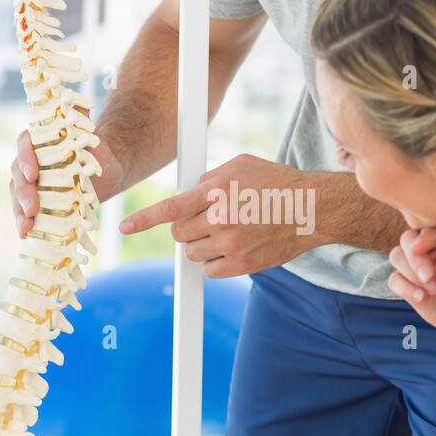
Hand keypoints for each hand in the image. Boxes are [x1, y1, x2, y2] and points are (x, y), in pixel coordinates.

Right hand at [9, 127, 123, 236]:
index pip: (24, 145)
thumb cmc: (95, 152)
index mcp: (38, 142)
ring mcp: (29, 184)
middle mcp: (28, 162)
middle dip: (23, 192)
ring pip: (16, 196)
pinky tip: (25, 234)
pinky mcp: (34, 202)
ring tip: (26, 226)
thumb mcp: (91, 137)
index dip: (25, 159)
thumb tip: (79, 103)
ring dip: (19, 212)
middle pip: (17, 174)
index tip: (33, 174)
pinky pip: (23, 212)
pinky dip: (22, 223)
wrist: (104, 173)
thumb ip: (80, 121)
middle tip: (33, 208)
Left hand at [119, 153, 318, 276]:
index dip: (144, 219)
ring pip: (192, 253)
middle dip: (186, 227)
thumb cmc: (276, 183)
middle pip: (179, 233)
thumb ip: (208, 178)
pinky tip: (233, 247)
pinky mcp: (242, 265)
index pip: (171, 209)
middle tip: (205, 220)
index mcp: (218, 191)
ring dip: (200, 244)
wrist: (311, 208)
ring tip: (225, 232)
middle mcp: (222, 219)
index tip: (125, 227)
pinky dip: (215, 262)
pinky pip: (210, 270)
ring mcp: (232, 245)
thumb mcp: (240, 165)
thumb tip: (187, 192)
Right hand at [388, 224, 435, 344]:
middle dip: (416, 258)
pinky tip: (423, 298)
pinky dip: (405, 288)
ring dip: (412, 273)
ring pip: (397, 256)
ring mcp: (417, 267)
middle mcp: (430, 248)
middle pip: (407, 239)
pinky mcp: (409, 285)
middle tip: (429, 276)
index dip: (426, 237)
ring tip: (435, 290)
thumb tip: (421, 242)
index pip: (429, 226)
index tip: (427, 250)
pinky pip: (394, 280)